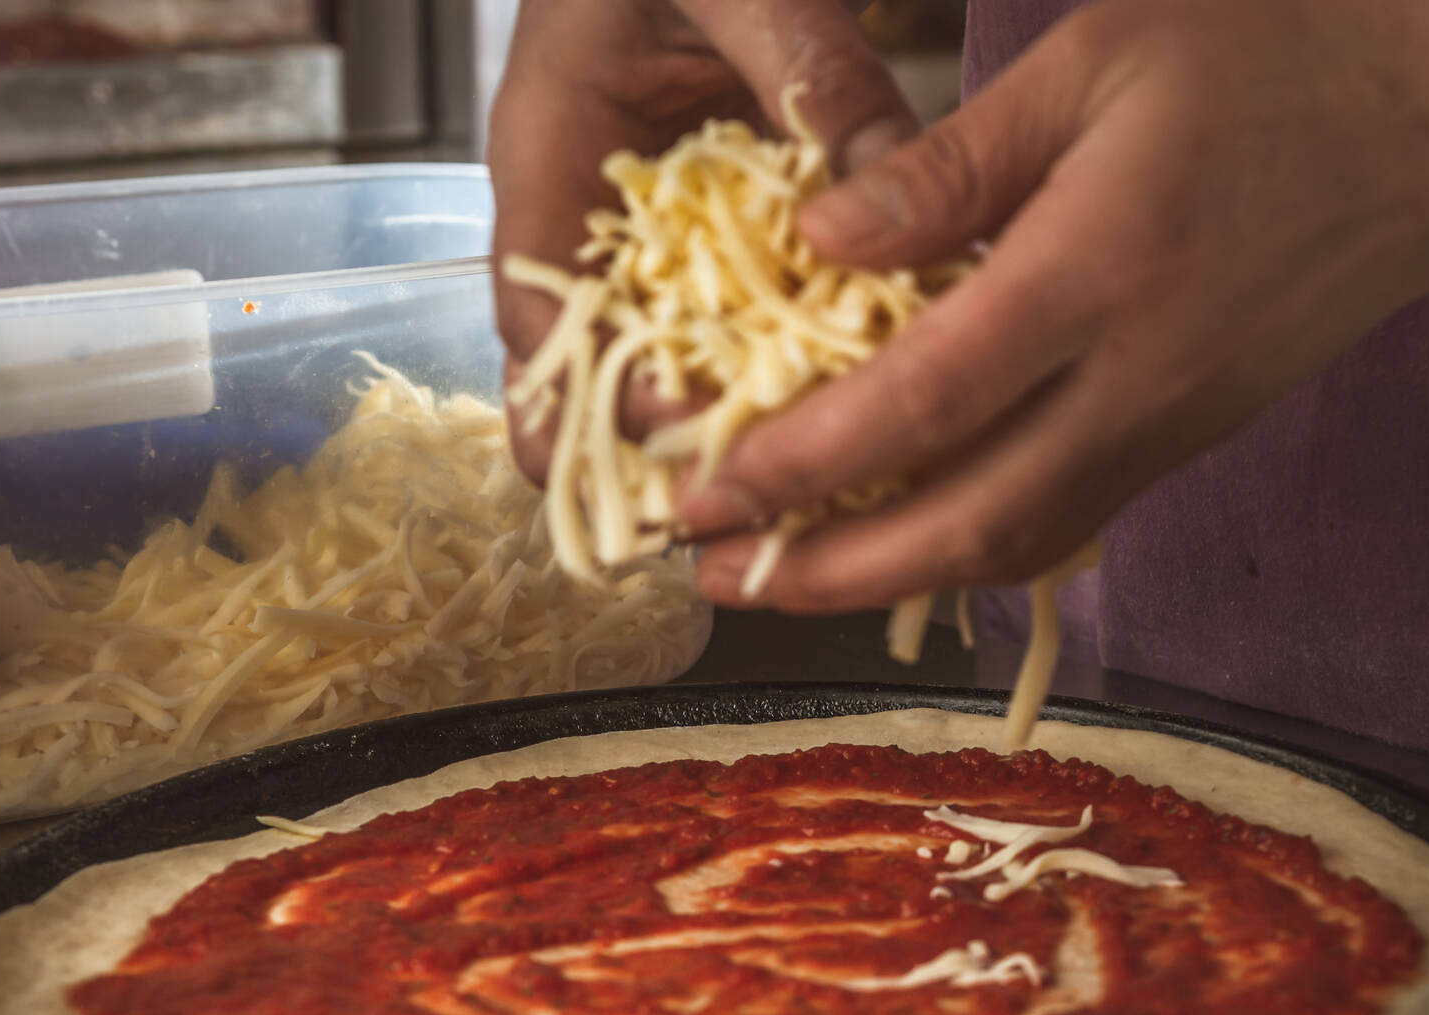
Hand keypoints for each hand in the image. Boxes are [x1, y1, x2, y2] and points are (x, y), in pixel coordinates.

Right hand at [488, 0, 919, 481]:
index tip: (673, 428)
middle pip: (574, 364)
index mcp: (547, 150)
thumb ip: (809, 74)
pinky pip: (717, 325)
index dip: (589, 384)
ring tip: (754, 514)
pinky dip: (757, 376)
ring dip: (686, 433)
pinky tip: (821, 431)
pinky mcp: (702, 239)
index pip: (537, 301)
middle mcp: (580, 212)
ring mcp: (637, 235)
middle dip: (622, 449)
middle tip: (693, 527)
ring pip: (640, 363)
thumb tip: (891, 185)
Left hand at [676, 0, 1428, 609]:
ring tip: (777, 576)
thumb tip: (818, 244)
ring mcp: (1169, 426)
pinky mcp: (1185, 439)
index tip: (703, 486)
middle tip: (712, 574)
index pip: (927, 401)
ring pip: (1013, 547)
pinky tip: (890, 537)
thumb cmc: (1274, 61)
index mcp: (1101, 269)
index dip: (803, 462)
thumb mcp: (1099, 55)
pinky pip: (1061, 525)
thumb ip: (951, 163)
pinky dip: (962, 550)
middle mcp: (1136, 380)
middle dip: (825, 573)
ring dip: (885, 582)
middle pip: (966, 525)